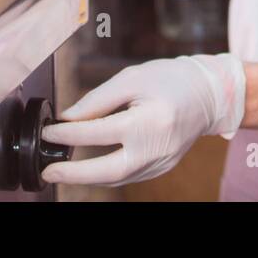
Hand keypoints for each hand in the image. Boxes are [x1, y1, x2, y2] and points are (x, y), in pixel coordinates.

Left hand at [39, 53, 244, 186]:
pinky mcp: (162, 168)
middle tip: (48, 170)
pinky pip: (128, 176)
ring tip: (62, 170)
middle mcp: (155, 148)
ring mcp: (161, 163)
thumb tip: (68, 117)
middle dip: (74, 174)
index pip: (98, 133)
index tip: (49, 131)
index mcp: (147, 122)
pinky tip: (89, 168)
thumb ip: (98, 99)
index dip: (68, 134)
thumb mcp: (132, 78)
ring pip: (117, 178)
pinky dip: (107, 174)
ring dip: (87, 177)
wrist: (210, 95)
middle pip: (107, 171)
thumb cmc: (171, 80)